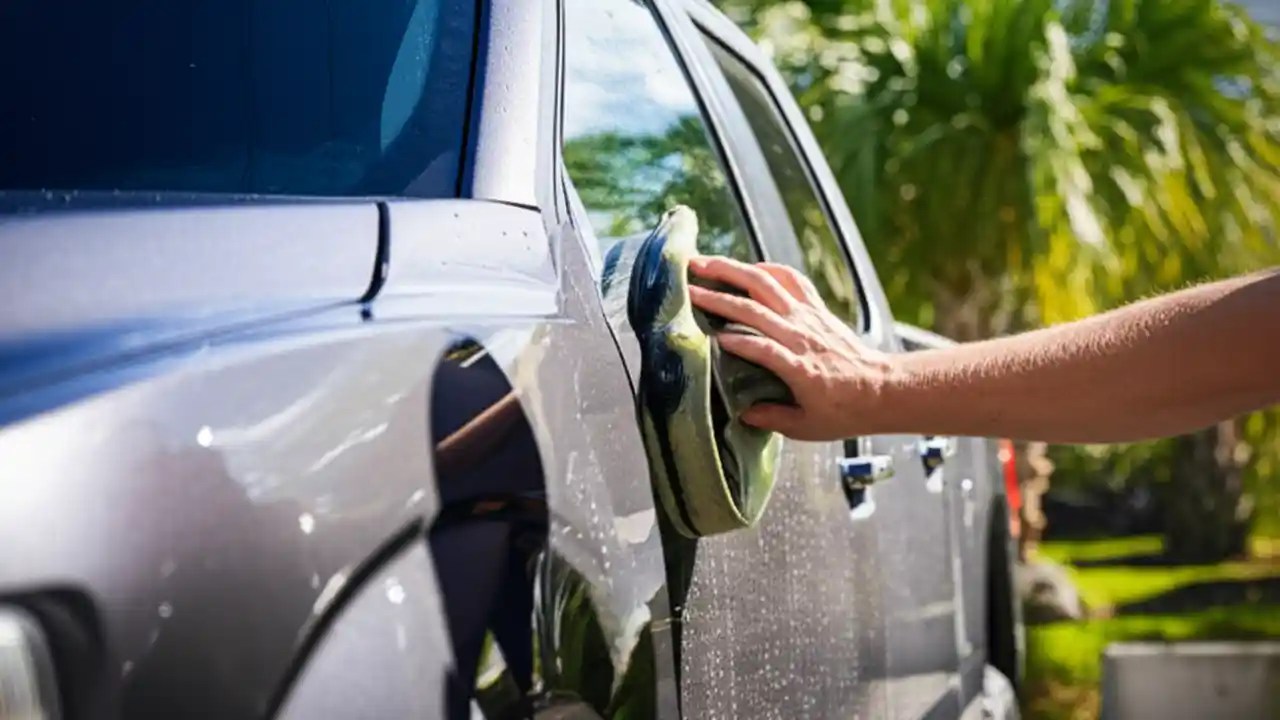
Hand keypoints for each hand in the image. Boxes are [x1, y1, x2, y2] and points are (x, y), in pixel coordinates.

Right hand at [687, 256, 895, 440]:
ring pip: (767, 284)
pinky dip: (769, 268)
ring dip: (734, 269)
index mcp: (799, 368)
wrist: (884, 390)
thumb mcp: (807, 427)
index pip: (761, 348)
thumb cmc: (845, 412)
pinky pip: (791, 279)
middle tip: (688, 284)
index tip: (710, 337)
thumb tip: (741, 413)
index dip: (735, 341)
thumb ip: (772, 419)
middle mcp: (802, 336)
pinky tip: (749, 266)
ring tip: (705, 261)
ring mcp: (809, 317)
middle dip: (718, 295)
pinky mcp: (817, 308)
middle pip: (755, 308)